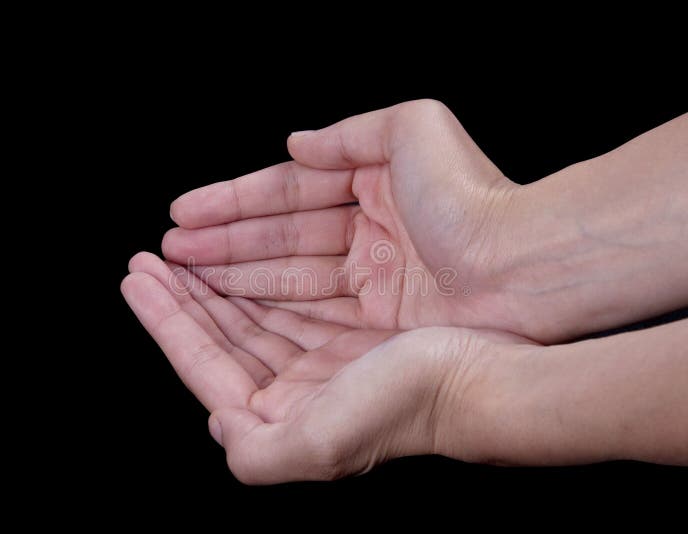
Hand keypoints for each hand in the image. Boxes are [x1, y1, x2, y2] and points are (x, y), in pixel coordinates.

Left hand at [120, 252, 528, 482]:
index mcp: (280, 419)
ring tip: (177, 251)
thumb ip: (255, 454)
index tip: (137, 280)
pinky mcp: (345, 331)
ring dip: (210, 283)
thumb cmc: (403, 407)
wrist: (479, 379)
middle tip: (146, 259)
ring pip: (248, 315)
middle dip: (180, 298)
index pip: (203, 364)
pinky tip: (235, 260)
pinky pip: (285, 298)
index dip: (166, 322)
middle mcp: (294, 393)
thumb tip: (217, 425)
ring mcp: (318, 360)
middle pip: (219, 337)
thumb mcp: (319, 445)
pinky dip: (255, 277)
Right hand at [164, 100, 524, 337]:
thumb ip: (349, 133)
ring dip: (229, 278)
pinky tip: (221, 308)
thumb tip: (294, 142)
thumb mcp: (411, 131)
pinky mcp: (376, 328)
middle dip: (220, 246)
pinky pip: (305, 317)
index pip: (288, 195)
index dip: (233, 203)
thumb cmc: (472, 199)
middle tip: (167, 251)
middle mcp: (369, 242)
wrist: (520, 269)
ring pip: (284, 282)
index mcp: (374, 194)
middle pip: (278, 243)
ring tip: (178, 276)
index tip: (183, 211)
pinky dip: (260, 311)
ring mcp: (372, 287)